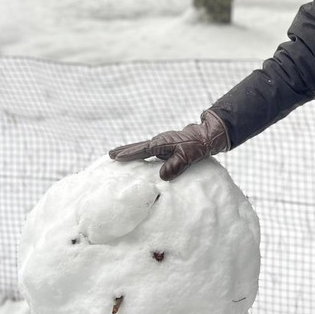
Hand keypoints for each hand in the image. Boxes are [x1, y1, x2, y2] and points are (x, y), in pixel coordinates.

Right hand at [109, 111, 229, 180]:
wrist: (205, 137)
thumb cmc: (197, 146)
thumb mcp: (188, 156)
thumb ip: (176, 165)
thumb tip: (162, 176)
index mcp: (161, 144)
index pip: (141, 150)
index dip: (128, 154)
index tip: (115, 157)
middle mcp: (159, 142)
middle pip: (138, 147)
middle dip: (124, 151)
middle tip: (109, 155)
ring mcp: (161, 144)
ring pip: (142, 149)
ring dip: (130, 152)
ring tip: (117, 156)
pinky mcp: (165, 147)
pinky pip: (149, 152)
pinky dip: (140, 154)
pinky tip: (137, 160)